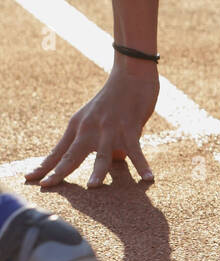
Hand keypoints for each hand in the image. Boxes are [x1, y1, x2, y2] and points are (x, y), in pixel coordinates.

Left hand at [26, 62, 158, 187]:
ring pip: (103, 154)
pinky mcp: (129, 127)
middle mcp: (89, 128)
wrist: (130, 73)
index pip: (58, 151)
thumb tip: (118, 158)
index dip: (45, 166)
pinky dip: (143, 165)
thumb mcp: (99, 116)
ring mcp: (109, 129)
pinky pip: (137, 150)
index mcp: (78, 125)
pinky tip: (148, 178)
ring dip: (98, 171)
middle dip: (59, 172)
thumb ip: (105, 138)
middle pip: (72, 155)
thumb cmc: (116, 95)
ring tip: (92, 187)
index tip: (30, 178)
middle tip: (46, 187)